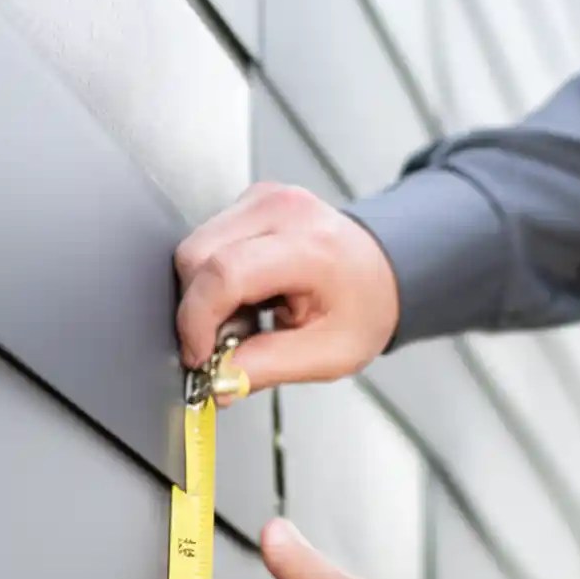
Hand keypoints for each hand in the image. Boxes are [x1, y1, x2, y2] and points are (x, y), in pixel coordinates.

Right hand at [176, 183, 399, 393]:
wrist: (384, 272)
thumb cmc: (364, 309)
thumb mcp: (330, 355)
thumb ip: (269, 367)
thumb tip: (216, 380)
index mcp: (313, 247)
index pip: (227, 272)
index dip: (198, 318)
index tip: (199, 355)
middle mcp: (286, 210)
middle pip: (198, 256)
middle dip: (199, 308)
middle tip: (232, 338)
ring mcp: (267, 198)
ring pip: (195, 247)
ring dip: (205, 292)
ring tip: (248, 314)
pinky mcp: (254, 200)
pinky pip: (208, 239)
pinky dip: (214, 274)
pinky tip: (249, 292)